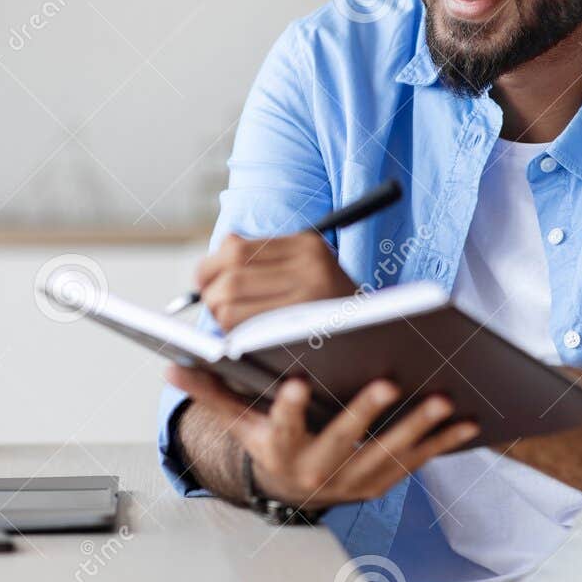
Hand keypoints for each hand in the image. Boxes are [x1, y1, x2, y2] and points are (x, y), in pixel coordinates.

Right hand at [166, 366, 480, 511]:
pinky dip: (442, 443)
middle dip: (368, 412)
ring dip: (419, 428)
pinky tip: (466, 422)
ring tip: (443, 399)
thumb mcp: (238, 421)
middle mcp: (318, 468)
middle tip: (389, 380)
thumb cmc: (269, 441)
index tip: (298, 383)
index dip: (290, 408)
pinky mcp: (382, 481)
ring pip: (389, 453)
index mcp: (281, 448)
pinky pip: (417, 462)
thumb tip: (173, 366)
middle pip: (344, 440)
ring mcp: (354, 478)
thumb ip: (213, 390)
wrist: (293, 489)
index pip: (282, 426)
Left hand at [197, 231, 358, 331]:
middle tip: (214, 308)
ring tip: (230, 324)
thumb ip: (264, 256)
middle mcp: (310, 265)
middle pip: (230, 276)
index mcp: (306, 243)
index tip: (205, 282)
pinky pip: (246, 331)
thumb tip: (219, 250)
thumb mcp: (305, 268)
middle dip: (211, 295)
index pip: (234, 249)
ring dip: (220, 318)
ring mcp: (309, 297)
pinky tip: (242, 338)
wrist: (375, 338)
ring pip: (231, 304)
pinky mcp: (304, 327)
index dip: (210, 268)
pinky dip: (233, 335)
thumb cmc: (327, 305)